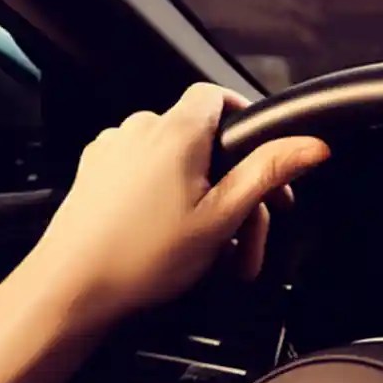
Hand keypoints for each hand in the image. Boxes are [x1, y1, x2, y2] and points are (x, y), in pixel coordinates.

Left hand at [18, 83, 327, 332]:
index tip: (261, 153)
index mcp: (176, 131)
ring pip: (175, 161)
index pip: (216, 94)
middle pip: (203, 140)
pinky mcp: (95, 174)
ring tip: (212, 250)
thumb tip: (312, 145)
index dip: (244, 117)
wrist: (71, 289)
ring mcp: (113, 151)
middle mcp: (140, 130)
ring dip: (201, 198)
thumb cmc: (142, 257)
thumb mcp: (223, 217)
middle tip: (248, 234)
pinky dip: (166, 198)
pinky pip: (144, 173)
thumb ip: (268, 172)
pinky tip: (174, 239)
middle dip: (232, 185)